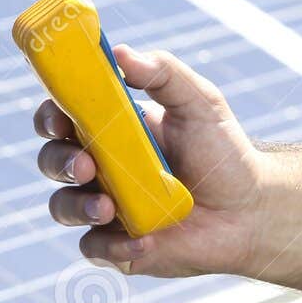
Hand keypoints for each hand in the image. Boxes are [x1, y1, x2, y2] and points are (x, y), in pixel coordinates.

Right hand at [35, 44, 267, 277]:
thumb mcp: (200, 103)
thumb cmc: (223, 151)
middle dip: (59, 161)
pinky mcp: (117, 245)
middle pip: (52, 160)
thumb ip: (164, 74)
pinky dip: (113, 247)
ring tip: (109, 208)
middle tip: (86, 165)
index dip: (51, 115)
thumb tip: (121, 53)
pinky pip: (94, 249)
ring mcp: (105, 207)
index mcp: (112, 128)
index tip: (61, 117)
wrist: (249, 209)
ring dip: (78, 206)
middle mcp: (101, 167)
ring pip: (62, 206)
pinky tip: (144, 241)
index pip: (63, 116)